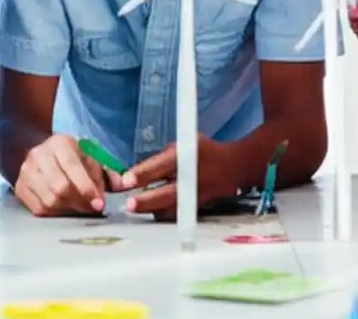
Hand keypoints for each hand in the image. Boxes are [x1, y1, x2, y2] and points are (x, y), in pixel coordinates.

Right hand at [14, 134, 114, 216]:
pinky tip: (64, 210)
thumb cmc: (71, 158)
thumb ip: (107, 172)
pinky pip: (38, 209)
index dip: (87, 188)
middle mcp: (39, 155)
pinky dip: (54, 214)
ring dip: (68, 210)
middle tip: (91, 209)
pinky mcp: (20, 188)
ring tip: (79, 210)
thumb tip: (122, 185)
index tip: (99, 204)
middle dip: (80, 203)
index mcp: (59, 143)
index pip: (73, 167)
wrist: (40, 154)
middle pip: (60, 187)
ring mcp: (26, 172)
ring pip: (49, 201)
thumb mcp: (90, 157)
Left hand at [121, 135, 235, 220]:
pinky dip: (161, 212)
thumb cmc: (202, 152)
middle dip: (146, 201)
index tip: (126, 180)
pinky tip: (148, 210)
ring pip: (170, 208)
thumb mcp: (183, 144)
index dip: (143, 173)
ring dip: (151, 209)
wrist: (230, 168)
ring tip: (134, 208)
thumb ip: (160, 159)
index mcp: (186, 156)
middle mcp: (191, 179)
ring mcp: (194, 197)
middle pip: (166, 194)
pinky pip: (175, 213)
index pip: (162, 165)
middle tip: (129, 205)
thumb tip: (133, 173)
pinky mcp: (195, 208)